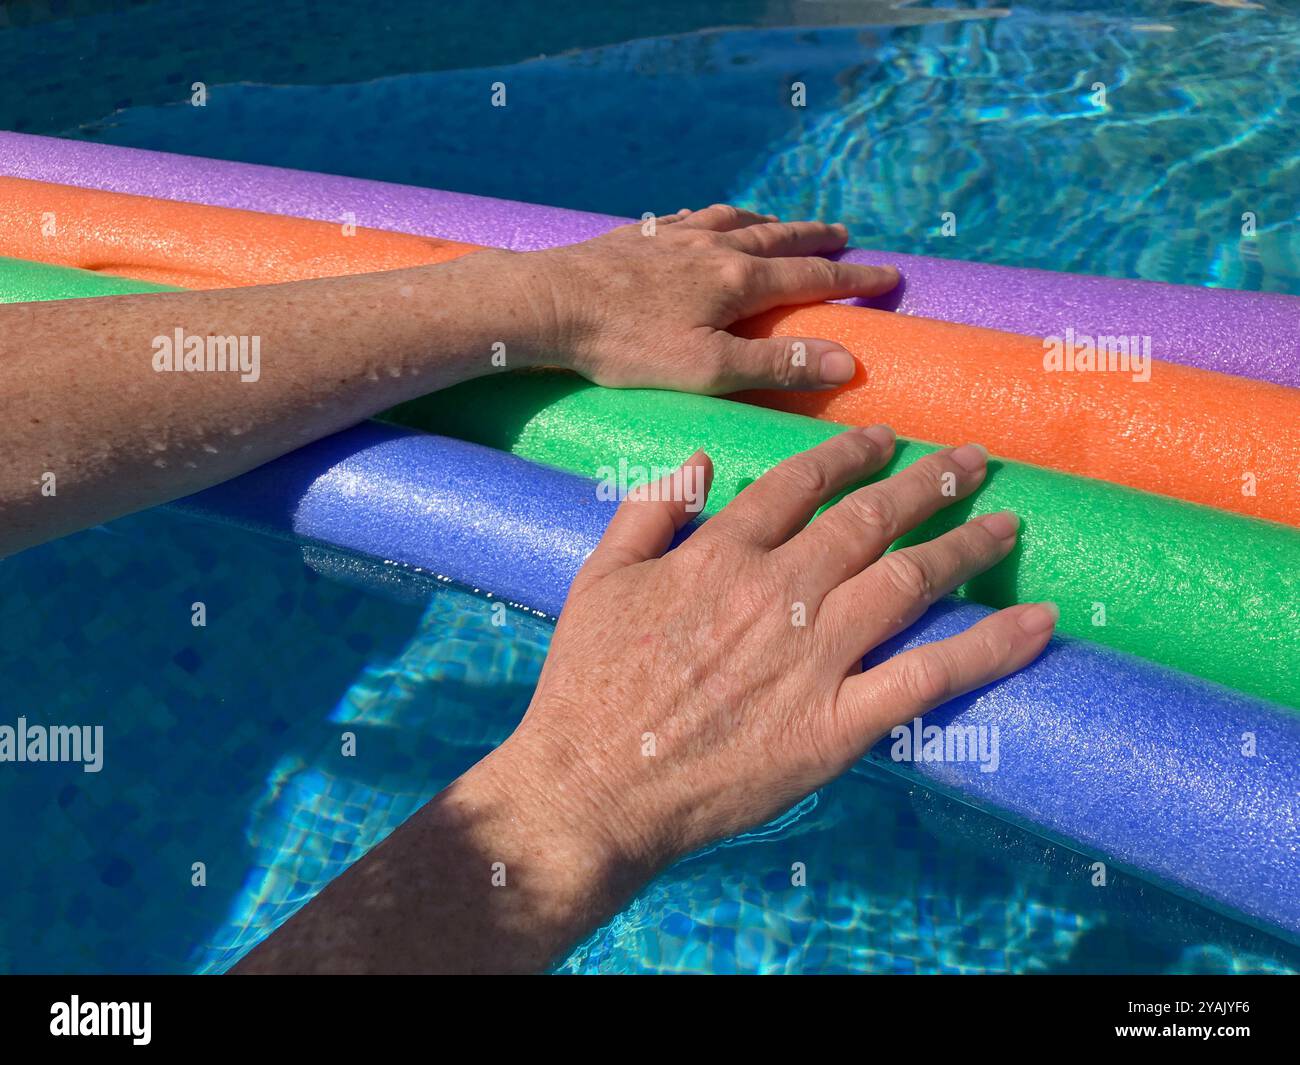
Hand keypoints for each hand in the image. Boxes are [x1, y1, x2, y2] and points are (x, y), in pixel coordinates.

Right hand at [235, 427, 1059, 973]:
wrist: (593, 785)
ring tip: (1006, 522)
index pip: (798, 483)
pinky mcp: (838, 723)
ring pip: (909, 581)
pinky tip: (1037, 623)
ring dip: (965, 543)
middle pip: (868, 519)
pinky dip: (989, 647)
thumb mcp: (597, 579)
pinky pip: (930, 676)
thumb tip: (697, 459)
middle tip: (971, 461)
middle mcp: (779, 592)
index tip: (880, 438)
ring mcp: (815, 657)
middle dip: (926, 482)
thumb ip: (647, 510)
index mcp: (720, 554)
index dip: (845, 453)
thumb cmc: (588, 684)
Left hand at [509, 204, 898, 392]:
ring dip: (768, 222)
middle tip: (844, 235)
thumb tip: (845, 360)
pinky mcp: (639, 236)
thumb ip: (775, 364)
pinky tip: (707, 221)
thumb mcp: (707, 368)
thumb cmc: (626, 346)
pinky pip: (690, 217)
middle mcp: (712, 247)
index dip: (853, 279)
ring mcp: (674, 236)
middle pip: (778, 238)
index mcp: (736, 281)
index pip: (811, 278)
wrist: (551, 303)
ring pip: (735, 220)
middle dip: (815, 240)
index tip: (888, 277)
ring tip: (784, 224)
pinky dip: (716, 216)